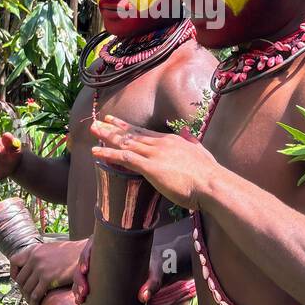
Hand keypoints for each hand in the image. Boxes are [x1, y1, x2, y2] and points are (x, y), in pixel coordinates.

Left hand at [11, 238, 83, 304]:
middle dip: (23, 289)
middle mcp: (34, 258)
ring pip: (26, 288)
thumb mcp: (51, 249)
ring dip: (28, 298)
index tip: (20, 281)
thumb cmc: (72, 253)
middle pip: (20, 279)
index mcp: (34, 249)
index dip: (15, 273)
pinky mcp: (48, 279)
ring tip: (34, 303)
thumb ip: (40, 257)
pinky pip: (35, 295)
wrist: (85, 253)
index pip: (14, 261)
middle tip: (30, 295)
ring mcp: (40, 268)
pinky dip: (34, 302)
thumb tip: (32, 269)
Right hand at [71, 238, 162, 304]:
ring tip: (80, 299)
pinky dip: (79, 290)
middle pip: (83, 261)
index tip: (85, 270)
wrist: (150, 267)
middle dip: (79, 277)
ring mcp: (97, 263)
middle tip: (84, 292)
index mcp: (111, 242)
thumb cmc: (151, 265)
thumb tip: (143, 297)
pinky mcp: (97, 274)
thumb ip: (153, 282)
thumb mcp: (155, 271)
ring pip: (80, 272)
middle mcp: (101, 251)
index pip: (92, 245)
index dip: (85, 257)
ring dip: (77, 286)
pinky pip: (84, 280)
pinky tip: (79, 301)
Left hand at [91, 115, 219, 211]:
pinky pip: (125, 158)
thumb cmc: (208, 173)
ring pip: (126, 143)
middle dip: (113, 128)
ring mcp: (154, 154)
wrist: (211, 183)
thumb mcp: (200, 151)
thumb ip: (192, 142)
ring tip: (93, 130)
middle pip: (132, 134)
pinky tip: (96, 152)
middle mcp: (160, 144)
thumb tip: (187, 134)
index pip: (145, 132)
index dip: (129, 127)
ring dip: (107, 137)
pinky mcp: (150, 167)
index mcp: (171, 141)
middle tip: (98, 122)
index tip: (116, 121)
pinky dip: (109, 154)